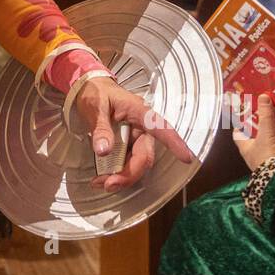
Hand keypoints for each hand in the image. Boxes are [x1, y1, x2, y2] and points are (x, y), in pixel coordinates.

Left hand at [75, 77, 194, 190]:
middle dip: (130, 174)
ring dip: (120, 177)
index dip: (175, 143)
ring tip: (100, 182)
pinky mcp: (125, 147)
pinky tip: (101, 178)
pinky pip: (125, 165)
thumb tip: (104, 150)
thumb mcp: (95, 106)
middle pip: (144, 156)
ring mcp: (133, 139)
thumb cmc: (96, 91)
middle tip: (109, 184)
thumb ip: (101, 127)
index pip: (161, 128)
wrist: (88, 90)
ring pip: (135, 164)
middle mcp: (140, 129)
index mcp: (139, 113)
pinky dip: (114, 174)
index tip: (186, 157)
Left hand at [232, 92, 274, 171]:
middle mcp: (254, 154)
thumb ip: (265, 115)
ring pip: (269, 141)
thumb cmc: (268, 156)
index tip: (248, 112)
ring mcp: (266, 159)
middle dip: (263, 125)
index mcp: (245, 147)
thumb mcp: (266, 133)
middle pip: (256, 135)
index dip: (242, 123)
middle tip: (269, 113)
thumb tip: (263, 97)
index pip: (238, 133)